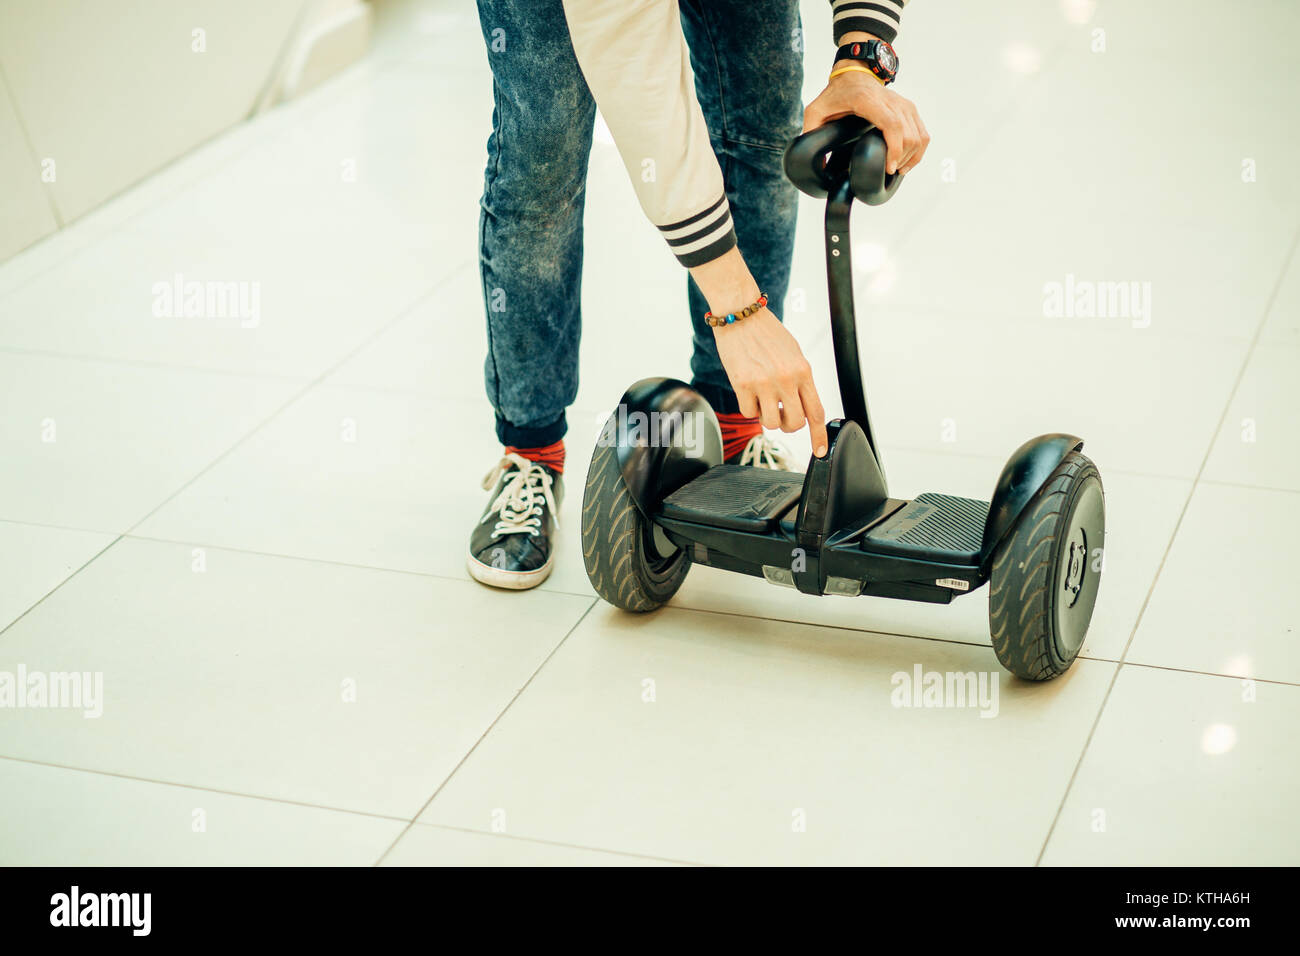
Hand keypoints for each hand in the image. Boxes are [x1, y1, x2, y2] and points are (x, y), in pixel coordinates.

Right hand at [712, 308, 827, 456]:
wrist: (741, 315)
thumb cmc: (767, 334)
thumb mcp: (794, 354)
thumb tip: (801, 406)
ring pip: (771, 423)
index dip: (819, 436)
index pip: (816, 411)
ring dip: (767, 417)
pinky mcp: (743, 385)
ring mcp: (764, 383)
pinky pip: (749, 413)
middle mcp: (786, 379)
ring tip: (763, 399)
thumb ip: (800, 380)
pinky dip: (749, 408)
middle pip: (795, 423)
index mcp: (803, 371)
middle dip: (789, 424)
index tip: (820, 451)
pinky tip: (748, 391)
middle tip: (782, 413)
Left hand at [803, 70, 929, 174]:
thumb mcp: (815, 111)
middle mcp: (890, 100)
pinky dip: (918, 149)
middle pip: (908, 133)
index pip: (891, 124)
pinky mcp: (909, 108)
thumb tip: (816, 166)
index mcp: (867, 101)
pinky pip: (922, 132)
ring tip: (898, 170)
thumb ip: (810, 134)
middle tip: (889, 173)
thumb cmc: (835, 94)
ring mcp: (903, 103)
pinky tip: (907, 161)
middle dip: (902, 158)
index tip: (889, 168)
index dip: (895, 148)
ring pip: (918, 134)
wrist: (854, 72)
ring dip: (911, 156)